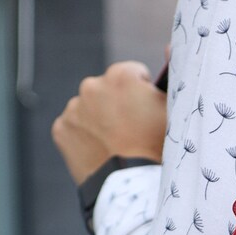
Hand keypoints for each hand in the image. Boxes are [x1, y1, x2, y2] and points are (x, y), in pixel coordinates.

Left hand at [51, 61, 166, 183]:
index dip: (143, 96)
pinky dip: (83, 137)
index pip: (133, 75)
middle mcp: (92, 85)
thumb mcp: (174, 109)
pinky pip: (73, 128)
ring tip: (116, 145)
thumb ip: (171, 73)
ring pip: (89, 110)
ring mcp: (74, 108)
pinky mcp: (61, 129)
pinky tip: (100, 151)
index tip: (147, 116)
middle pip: (108, 91)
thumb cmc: (160, 148)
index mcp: (120, 75)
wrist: (132, 188)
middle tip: (132, 133)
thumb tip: (168, 45)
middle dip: (117, 106)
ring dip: (99, 121)